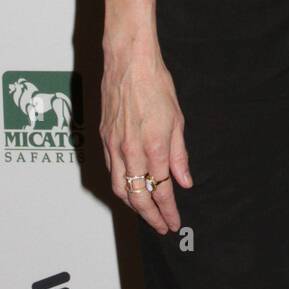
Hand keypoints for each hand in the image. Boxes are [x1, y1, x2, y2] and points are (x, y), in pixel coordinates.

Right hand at [100, 38, 191, 233]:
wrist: (129, 62)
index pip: (162, 190)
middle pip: (138, 197)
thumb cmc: (156, 84)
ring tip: (147, 213)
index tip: (174, 222)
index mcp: (153, 146)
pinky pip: (112, 171)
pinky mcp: (104, 139)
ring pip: (120, 188)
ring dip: (134, 205)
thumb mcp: (177, 119)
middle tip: (161, 226)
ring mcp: (114, 146)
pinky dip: (121, 186)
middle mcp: (131, 150)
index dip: (168, 210)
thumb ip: (179, 154)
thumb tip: (184, 181)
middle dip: (150, 216)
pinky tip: (130, 188)